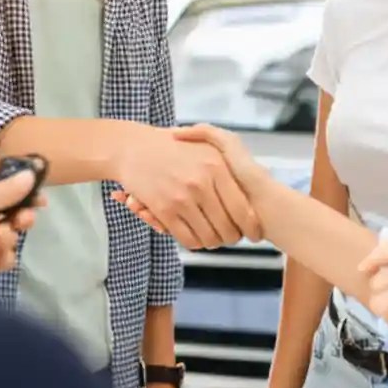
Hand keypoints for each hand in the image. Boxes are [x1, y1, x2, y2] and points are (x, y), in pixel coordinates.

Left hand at [0, 170, 44, 279]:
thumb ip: (3, 192)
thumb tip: (31, 173)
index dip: (16, 188)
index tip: (40, 194)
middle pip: (0, 212)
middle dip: (17, 214)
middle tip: (27, 220)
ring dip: (8, 235)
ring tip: (2, 239)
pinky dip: (1, 256)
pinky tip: (0, 255)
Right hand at [111, 124, 260, 248]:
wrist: (134, 147)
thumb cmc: (174, 146)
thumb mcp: (208, 145)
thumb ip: (229, 167)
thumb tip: (251, 194)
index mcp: (217, 167)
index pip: (243, 210)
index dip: (250, 228)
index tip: (253, 234)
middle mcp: (202, 183)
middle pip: (227, 228)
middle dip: (231, 238)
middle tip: (231, 237)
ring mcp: (182, 197)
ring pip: (208, 237)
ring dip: (212, 242)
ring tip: (213, 237)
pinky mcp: (164, 209)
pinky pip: (186, 238)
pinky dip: (193, 242)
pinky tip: (194, 236)